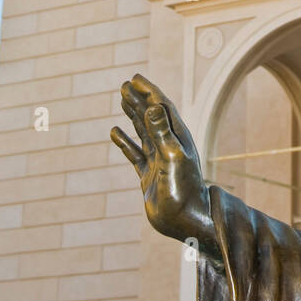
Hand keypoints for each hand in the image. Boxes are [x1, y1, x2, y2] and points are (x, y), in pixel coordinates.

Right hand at [111, 74, 216, 249]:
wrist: (186, 222)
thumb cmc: (183, 190)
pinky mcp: (150, 175)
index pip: (161, 107)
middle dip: (139, 99)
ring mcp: (159, 160)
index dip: (148, 91)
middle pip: (152, 116)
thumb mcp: (172, 157)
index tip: (134, 78)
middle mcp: (169, 145)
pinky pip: (135, 153)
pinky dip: (125, 141)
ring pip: (143, 131)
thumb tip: (152, 105)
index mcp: (177, 137)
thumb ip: (162, 132)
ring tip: (122, 99)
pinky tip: (115, 132)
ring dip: (133, 115)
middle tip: (125, 84)